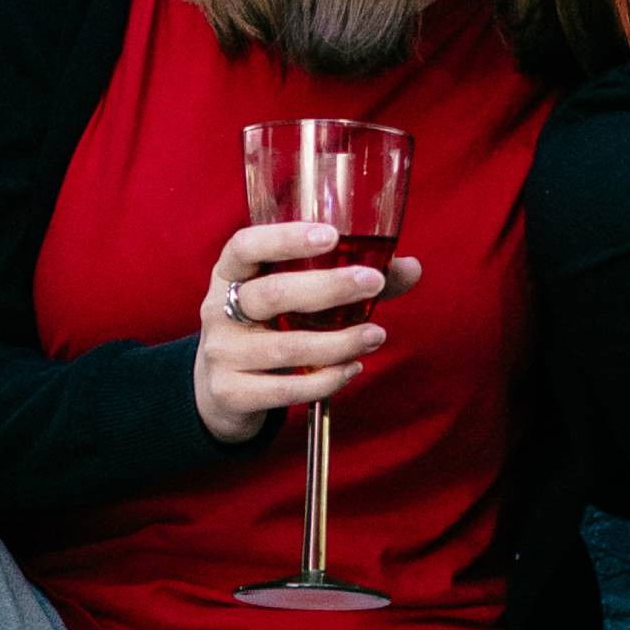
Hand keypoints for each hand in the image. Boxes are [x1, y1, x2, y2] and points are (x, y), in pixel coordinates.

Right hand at [194, 222, 422, 444]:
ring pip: (286, 348)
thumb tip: (411, 267)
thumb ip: (350, 277)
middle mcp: (217, 309)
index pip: (245, 245)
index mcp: (230, 273)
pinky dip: (325, 381)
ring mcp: (221, 353)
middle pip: (272, 294)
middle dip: (328, 288)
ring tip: (376, 335)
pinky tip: (352, 369)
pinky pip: (285, 389)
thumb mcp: (294, 298)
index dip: (285, 238)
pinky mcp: (231, 393)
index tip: (331, 235)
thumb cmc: (270, 327)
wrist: (224, 391)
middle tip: (374, 281)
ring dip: (339, 342)